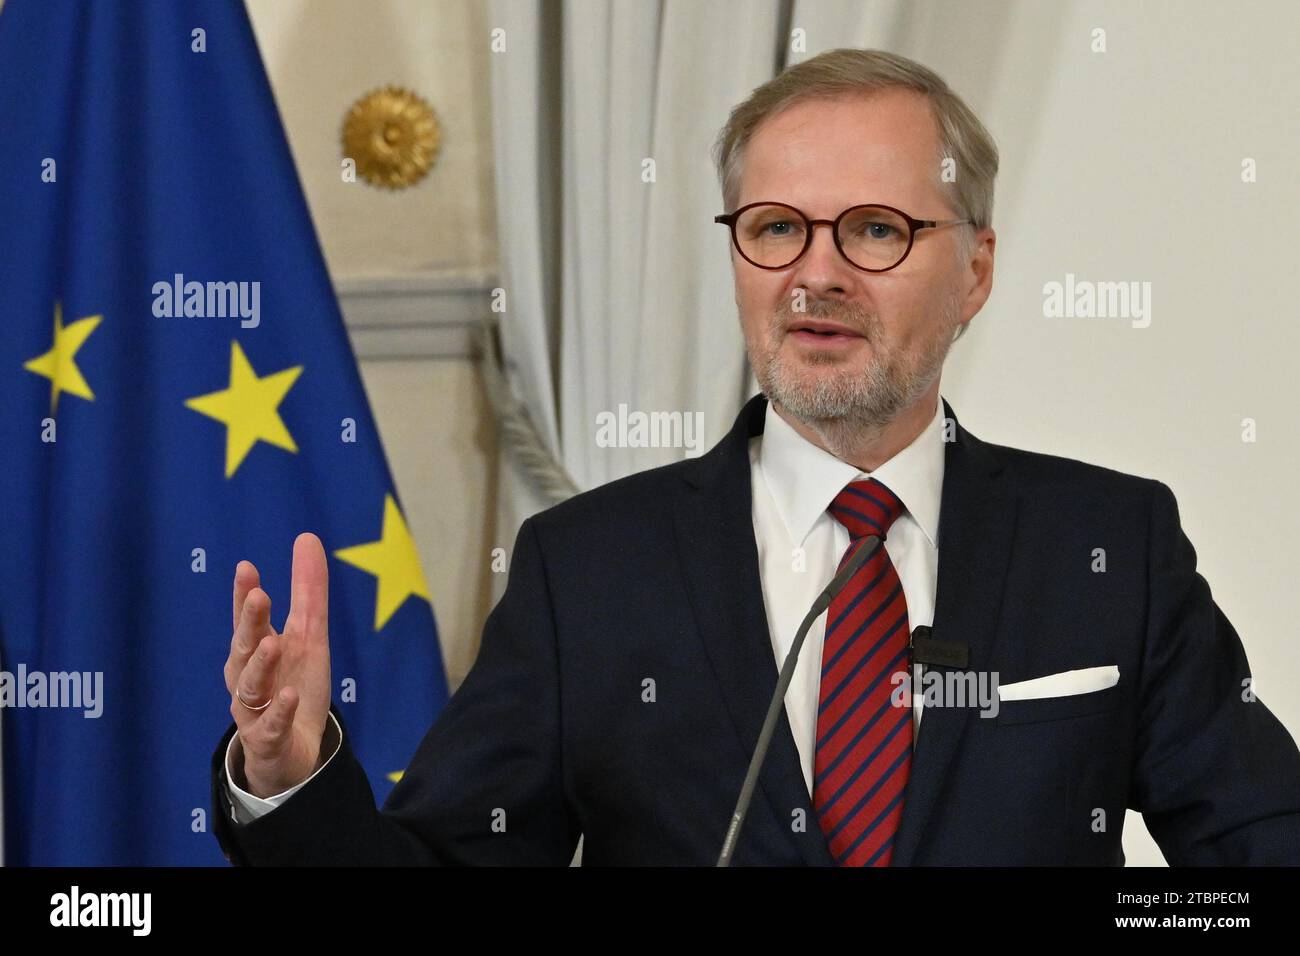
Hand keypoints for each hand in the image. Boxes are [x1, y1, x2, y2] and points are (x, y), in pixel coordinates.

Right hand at [223, 533, 331, 797]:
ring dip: (260, 664)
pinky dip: (279, 711)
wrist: (293, 750)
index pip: (247, 618)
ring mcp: (254, 710)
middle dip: (250, 622)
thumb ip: (307, 589)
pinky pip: (271, 726)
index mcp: (255, 649)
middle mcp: (247, 677)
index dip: (244, 595)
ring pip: (250, 686)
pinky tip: (290, 696)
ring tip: (275, 643)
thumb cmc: (293, 684)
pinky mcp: (268, 740)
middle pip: (244, 646)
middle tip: (259, 596)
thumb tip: (307, 537)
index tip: (248, 568)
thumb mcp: (308, 634)